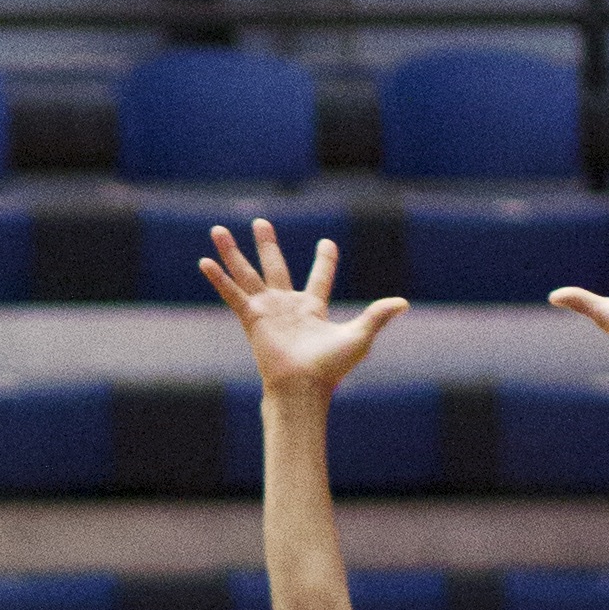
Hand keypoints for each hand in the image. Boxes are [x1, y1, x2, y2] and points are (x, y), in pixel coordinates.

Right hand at [200, 217, 407, 408]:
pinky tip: (204, 261)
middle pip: (274, 267)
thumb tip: (403, 303)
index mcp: (313, 308)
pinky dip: (218, 278)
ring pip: (247, 273)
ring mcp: (267, 310)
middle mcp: (287, 306)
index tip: (326, 244)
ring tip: (217, 230)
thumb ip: (377, 316)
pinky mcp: (251, 318)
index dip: (325, 260)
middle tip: (260, 222)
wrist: (303, 387)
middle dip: (267, 245)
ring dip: (232, 252)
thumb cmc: (330, 368)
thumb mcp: (359, 337)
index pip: (319, 277)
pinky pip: (232, 293)